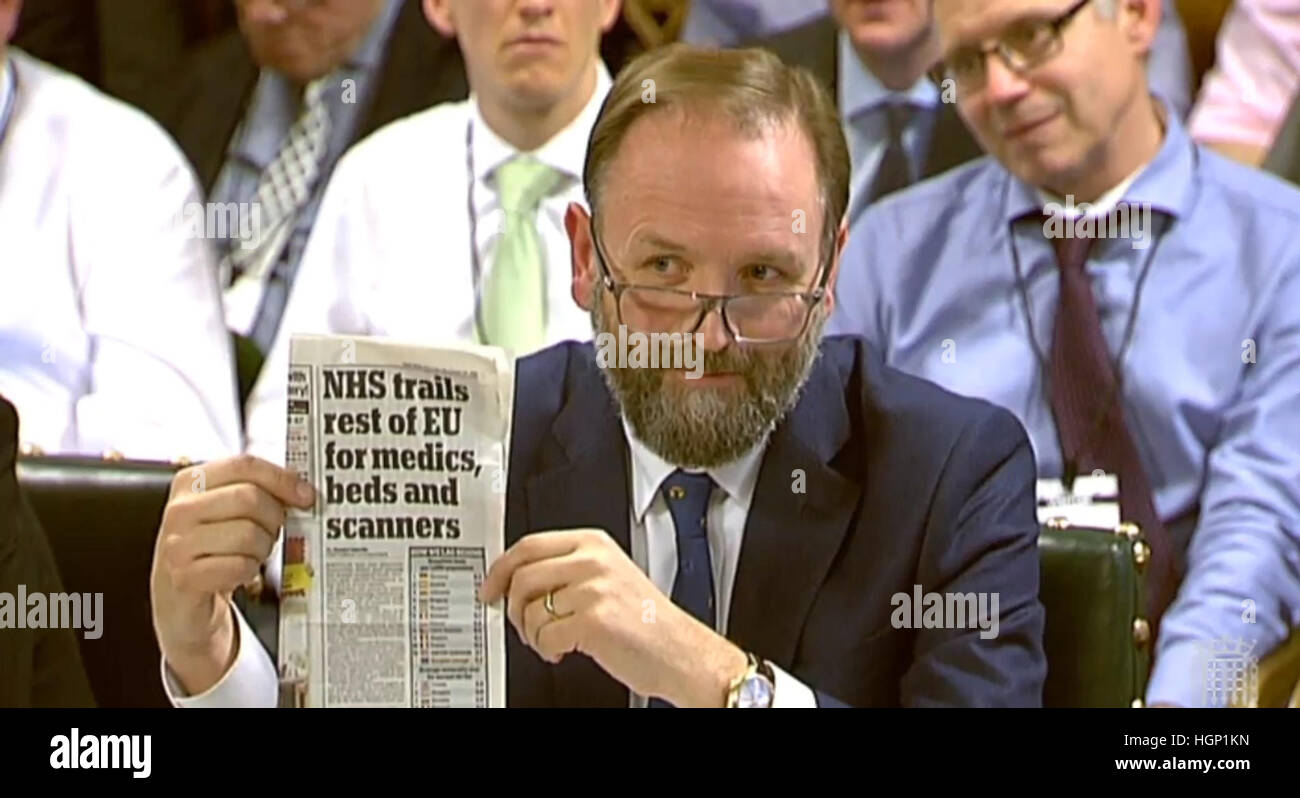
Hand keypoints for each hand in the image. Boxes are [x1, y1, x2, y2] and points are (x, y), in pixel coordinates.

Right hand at [150, 454, 313, 694]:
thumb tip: (301, 490)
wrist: (179, 597)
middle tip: (272, 531)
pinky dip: (249, 571)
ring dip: (262, 548)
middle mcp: (181, 509)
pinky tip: (238, 571)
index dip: (282, 478)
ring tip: (251, 553)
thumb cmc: (210, 548)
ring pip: (248, 533)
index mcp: (192, 481)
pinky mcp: (185, 576)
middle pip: (249, 498)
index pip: (245, 465)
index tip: (306, 495)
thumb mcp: (226, 511)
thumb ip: (257, 491)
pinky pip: (240, 566)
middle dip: (273, 517)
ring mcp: (178, 543)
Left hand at [479, 528, 746, 706]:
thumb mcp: (610, 576)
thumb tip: (518, 579)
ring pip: (529, 609)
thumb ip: (569, 569)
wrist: (682, 654)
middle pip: (521, 576)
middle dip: (512, 608)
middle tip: (522, 624)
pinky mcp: (593, 621)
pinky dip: (548, 651)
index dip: (500, 569)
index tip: (489, 588)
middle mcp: (592, 561)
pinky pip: (544, 637)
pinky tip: (566, 651)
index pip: (528, 545)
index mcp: (594, 543)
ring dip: (532, 634)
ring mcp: (593, 589)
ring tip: (552, 641)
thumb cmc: (649, 623)